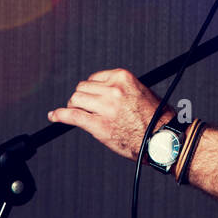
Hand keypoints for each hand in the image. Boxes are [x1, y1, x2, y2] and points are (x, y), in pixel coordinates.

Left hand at [47, 68, 173, 161]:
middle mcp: (112, 90)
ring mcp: (104, 107)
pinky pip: (72, 116)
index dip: (92, 89)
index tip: (92, 96)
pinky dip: (59, 115)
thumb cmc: (158, 119)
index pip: (95, 78)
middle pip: (82, 88)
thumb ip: (123, 89)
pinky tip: (54, 116)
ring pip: (75, 100)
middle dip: (82, 98)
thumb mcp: (143, 92)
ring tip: (78, 113)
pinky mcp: (98, 125)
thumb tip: (105, 92)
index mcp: (124, 78)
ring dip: (74, 106)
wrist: (163, 139)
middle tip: (85, 107)